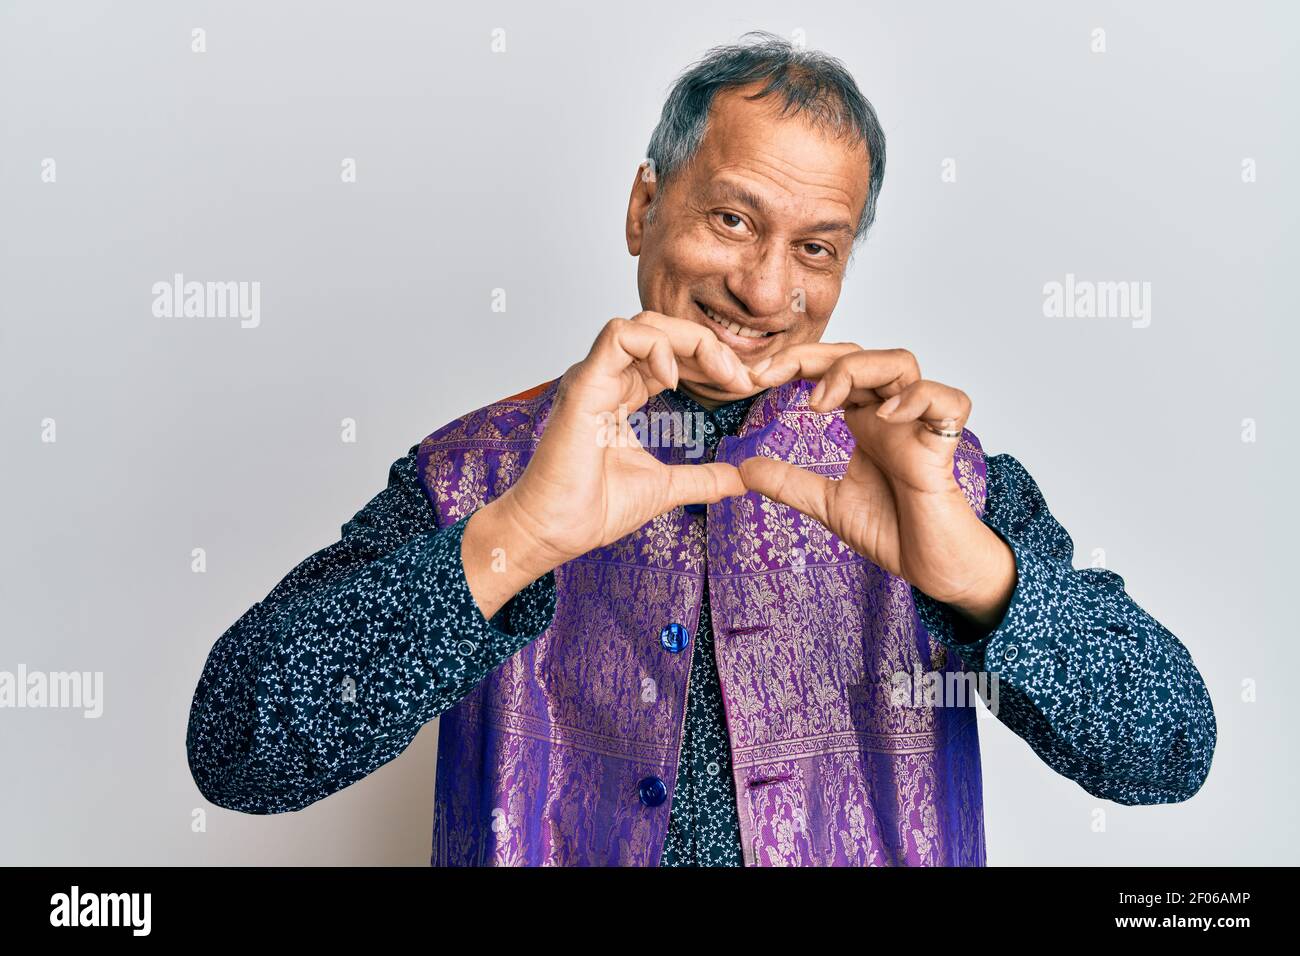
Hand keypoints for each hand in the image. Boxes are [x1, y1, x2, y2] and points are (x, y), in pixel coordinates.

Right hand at [463, 312, 753, 617]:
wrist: (555, 531)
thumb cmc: (592, 508)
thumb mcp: (665, 488)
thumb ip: (703, 478)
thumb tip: (740, 480)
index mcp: (623, 394)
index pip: (671, 353)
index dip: (711, 361)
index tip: (743, 387)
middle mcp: (608, 378)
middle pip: (662, 329)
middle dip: (709, 345)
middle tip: (740, 378)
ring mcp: (594, 377)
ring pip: (644, 322)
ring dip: (689, 339)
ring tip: (719, 372)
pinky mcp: (585, 385)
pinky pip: (619, 335)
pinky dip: (655, 345)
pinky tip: (674, 379)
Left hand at [740, 344, 1015, 629]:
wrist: (931, 568)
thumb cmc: (892, 530)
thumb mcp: (827, 504)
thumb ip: (789, 484)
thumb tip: (744, 469)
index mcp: (864, 420)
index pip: (831, 369)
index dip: (795, 363)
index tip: (755, 377)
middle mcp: (890, 415)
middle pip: (859, 355)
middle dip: (811, 356)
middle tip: (769, 375)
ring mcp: (918, 426)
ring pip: (899, 363)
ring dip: (856, 370)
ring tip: (820, 403)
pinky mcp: (943, 446)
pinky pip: (948, 400)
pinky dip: (918, 397)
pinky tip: (884, 417)